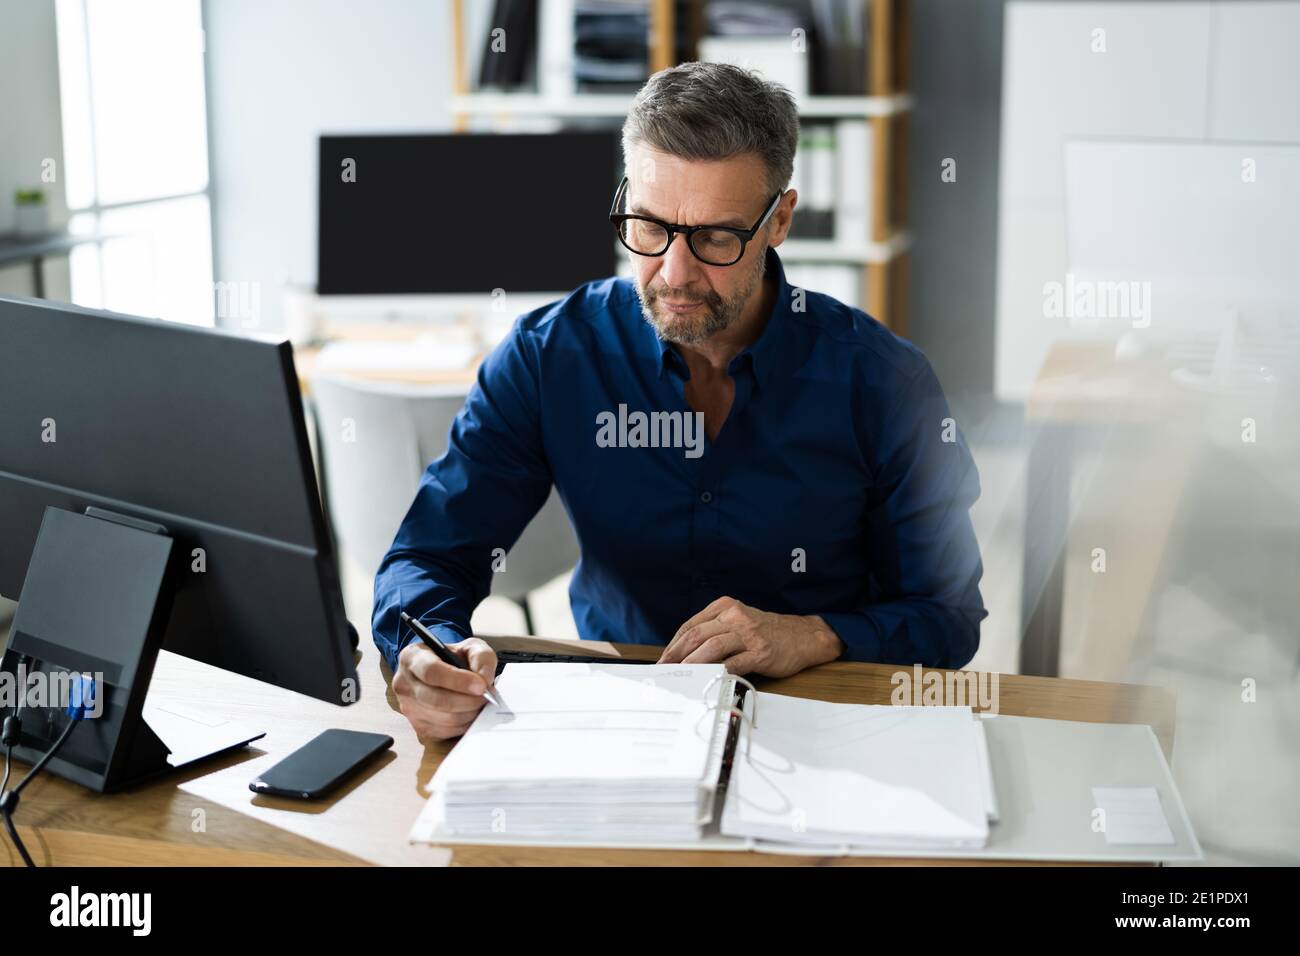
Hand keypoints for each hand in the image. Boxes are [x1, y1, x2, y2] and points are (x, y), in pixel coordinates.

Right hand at [392, 637, 497, 740]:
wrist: (444, 671)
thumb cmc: (454, 658)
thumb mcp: (470, 647)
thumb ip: (481, 657)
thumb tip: (484, 680)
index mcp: (412, 657)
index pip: (431, 671)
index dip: (458, 680)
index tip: (481, 685)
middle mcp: (404, 683)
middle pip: (436, 699)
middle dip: (468, 701)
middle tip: (487, 697)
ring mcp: (408, 707)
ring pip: (442, 718)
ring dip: (468, 714)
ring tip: (480, 704)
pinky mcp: (417, 726)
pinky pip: (444, 732)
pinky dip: (463, 725)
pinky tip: (471, 713)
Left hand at [657, 597, 844, 677]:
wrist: (802, 637)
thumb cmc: (765, 632)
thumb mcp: (738, 621)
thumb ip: (715, 630)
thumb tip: (684, 654)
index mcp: (725, 607)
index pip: (691, 625)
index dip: (674, 644)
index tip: (663, 659)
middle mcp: (735, 617)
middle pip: (697, 634)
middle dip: (676, 654)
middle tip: (664, 669)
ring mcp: (748, 634)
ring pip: (712, 646)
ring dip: (693, 662)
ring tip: (680, 675)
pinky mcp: (760, 652)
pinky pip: (735, 662)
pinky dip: (719, 671)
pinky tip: (709, 679)